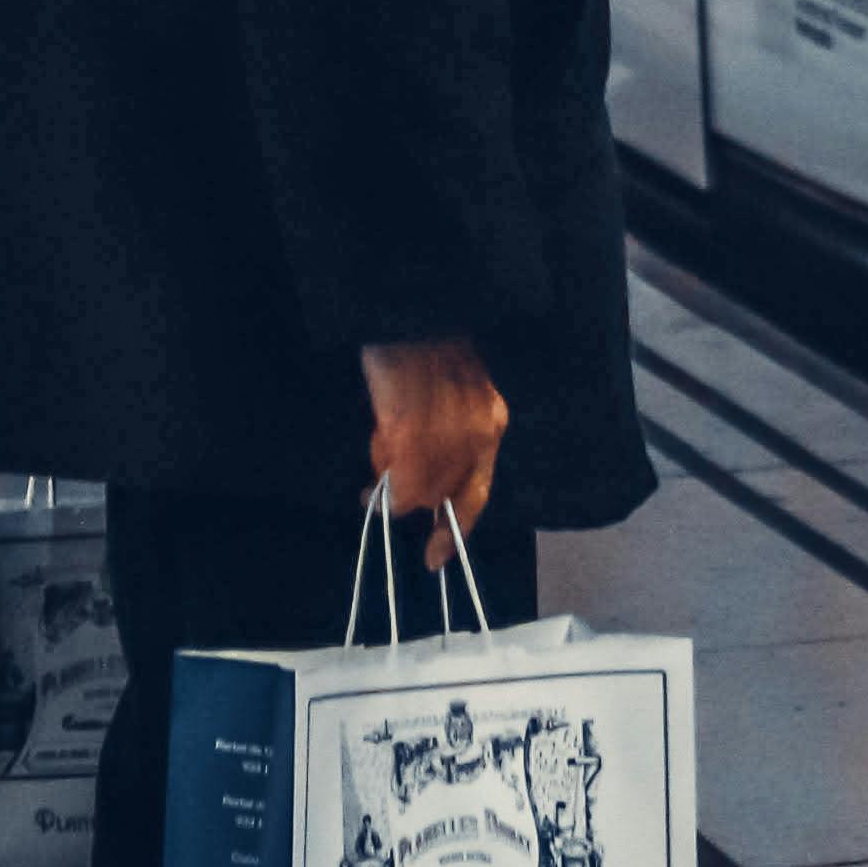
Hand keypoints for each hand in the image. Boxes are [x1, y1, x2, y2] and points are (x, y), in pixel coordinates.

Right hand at [361, 336, 507, 566]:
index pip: (476, 493)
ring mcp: (444, 430)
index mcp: (490, 424)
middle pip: (440, 495)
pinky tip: (379, 444)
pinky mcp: (410, 424)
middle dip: (411, 497)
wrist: (415, 308)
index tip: (435, 558)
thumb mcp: (452, 398)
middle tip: (378, 493)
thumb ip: (444, 443)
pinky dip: (383, 466)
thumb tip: (415, 491)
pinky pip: (395, 469)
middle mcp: (476, 433)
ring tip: (378, 455)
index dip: (454, 531)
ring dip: (392, 479)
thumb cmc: (426, 352)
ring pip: (416, 487)